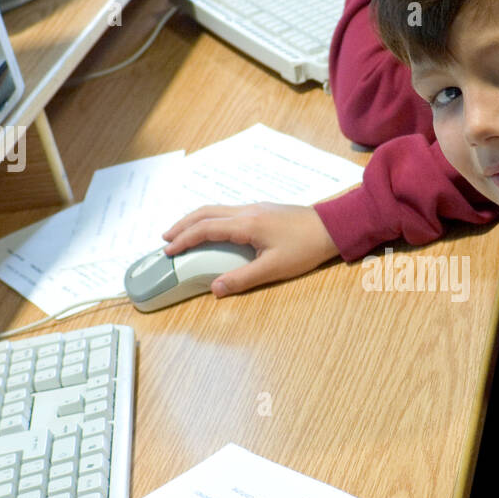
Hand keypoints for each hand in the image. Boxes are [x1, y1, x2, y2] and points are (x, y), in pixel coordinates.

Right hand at [161, 202, 339, 296]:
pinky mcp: (263, 210)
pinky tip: (212, 230)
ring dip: (196, 220)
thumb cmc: (306, 248)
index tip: (168, 252)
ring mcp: (255, 208)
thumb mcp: (274, 268)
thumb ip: (242, 278)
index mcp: (247, 224)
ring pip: (216, 209)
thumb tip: (215, 289)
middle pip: (205, 212)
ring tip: (182, 233)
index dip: (184, 240)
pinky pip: (228, 211)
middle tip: (165, 239)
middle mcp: (247, 211)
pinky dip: (211, 219)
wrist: (333, 227)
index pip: (205, 229)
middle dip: (182, 225)